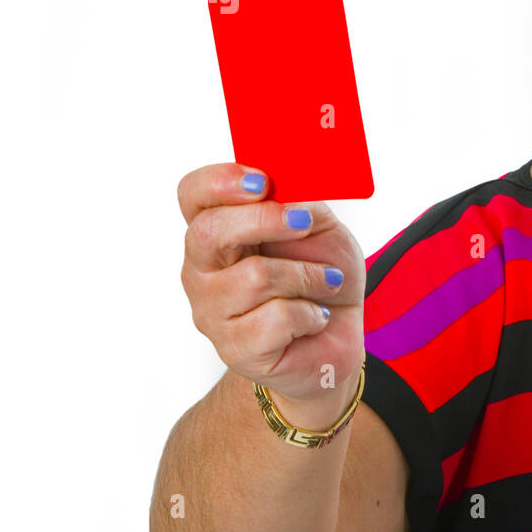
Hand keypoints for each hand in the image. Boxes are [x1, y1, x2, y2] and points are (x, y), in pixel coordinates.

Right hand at [178, 163, 365, 415]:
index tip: (262, 181)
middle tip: (305, 224)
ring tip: (326, 283)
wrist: (338, 336)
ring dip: (307, 276)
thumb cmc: (323, 275)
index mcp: (218, 230)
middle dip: (266, 221)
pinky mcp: (235, 350)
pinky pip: (276, 319)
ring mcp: (213, 312)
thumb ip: (300, 201)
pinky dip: (311, 314)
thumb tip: (288, 188)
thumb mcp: (321, 227)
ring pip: (255, 277)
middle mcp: (203, 270)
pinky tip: (314, 318)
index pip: (193, 195)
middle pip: (210, 232)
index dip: (220, 182)